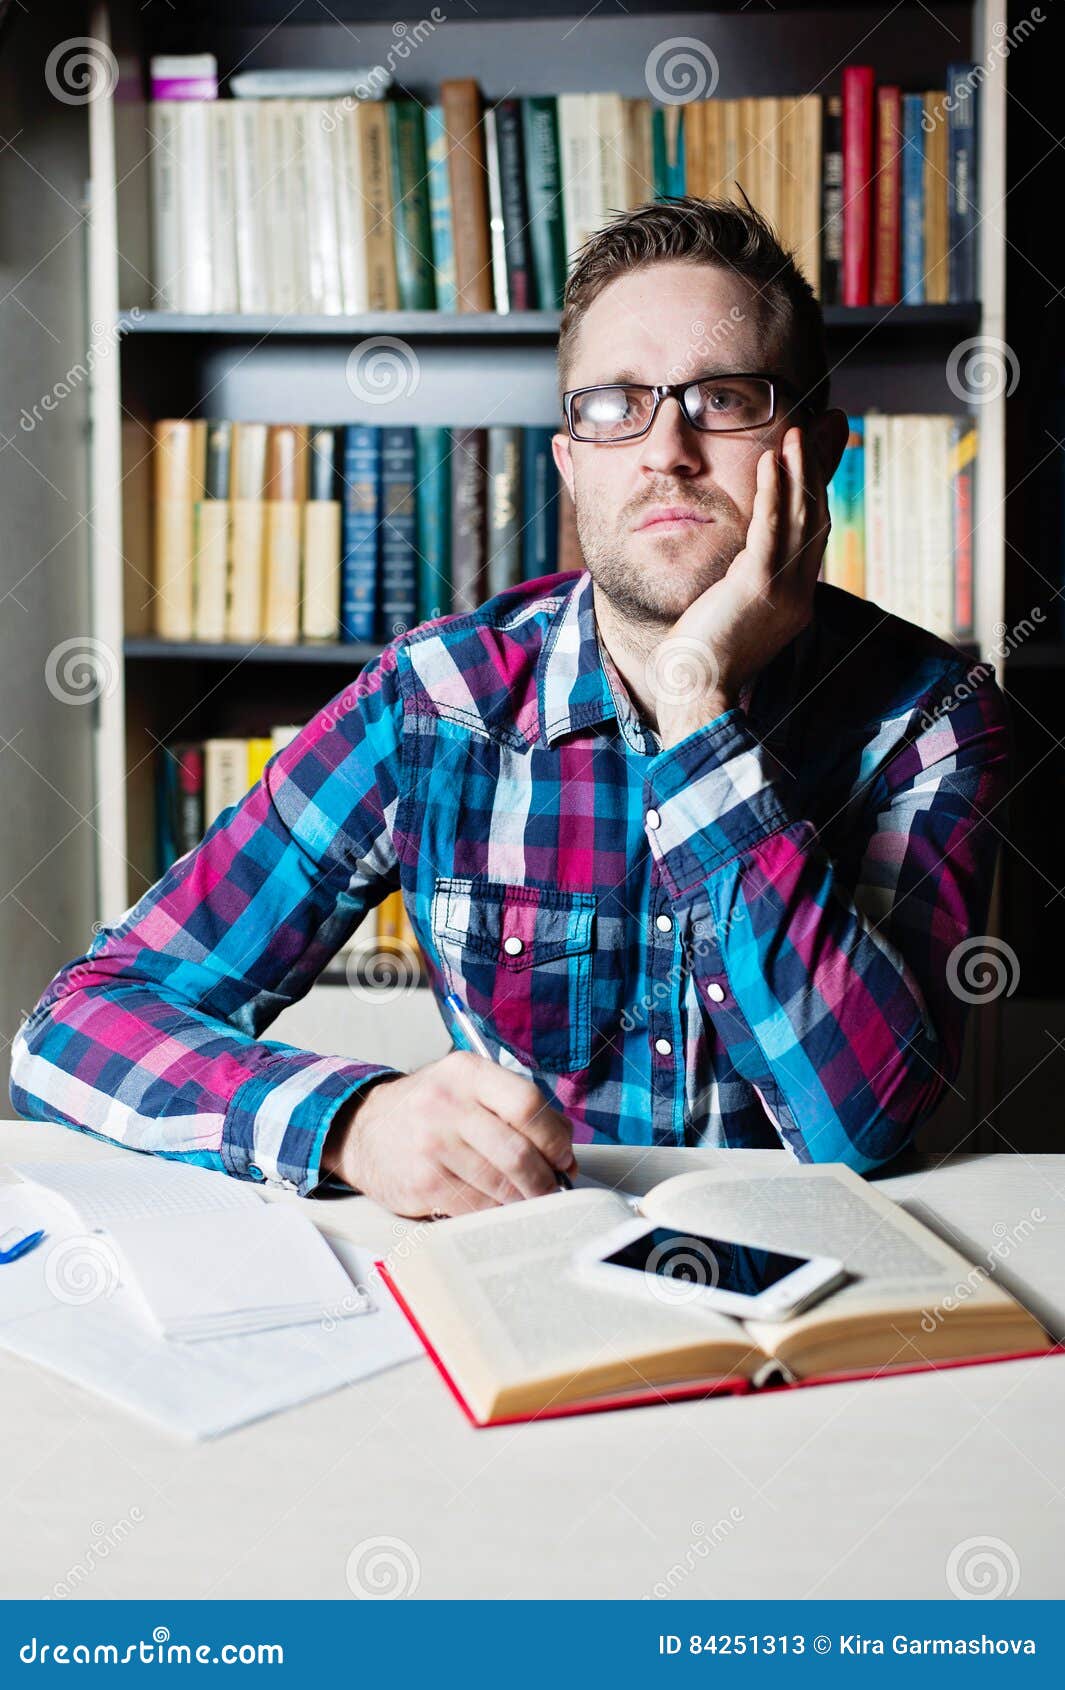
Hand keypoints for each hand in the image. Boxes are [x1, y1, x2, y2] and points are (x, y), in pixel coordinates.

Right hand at [320, 1051, 577, 1216]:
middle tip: (554, 1190)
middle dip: (545, 1179)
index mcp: (467, 1073)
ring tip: (531, 1201)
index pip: (527, 1103)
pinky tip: (499, 1209)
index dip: (555, 1137)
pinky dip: (496, 1213)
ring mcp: (431, 1145)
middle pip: (517, 1151)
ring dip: (525, 1200)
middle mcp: (446, 1105)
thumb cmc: (428, 1110)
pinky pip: (476, 1206)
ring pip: (500, 1185)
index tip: (563, 1157)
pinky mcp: (423, 1182)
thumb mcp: (466, 1087)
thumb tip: (563, 1152)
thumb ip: (513, 1107)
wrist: (363, 1131)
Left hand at [655, 425, 829, 749]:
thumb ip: (741, 587)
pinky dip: (774, 491)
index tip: (819, 452)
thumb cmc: (698, 662)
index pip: (813, 533)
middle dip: (819, 468)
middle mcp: (798, 594)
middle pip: (816, 516)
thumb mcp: (729, 616)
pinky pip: (771, 530)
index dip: (818, 489)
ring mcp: (784, 591)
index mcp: (794, 600)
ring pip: (801, 517)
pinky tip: (771, 460)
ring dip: (800, 469)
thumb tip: (736, 568)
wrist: (694, 695)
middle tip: (823, 425)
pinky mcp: (758, 588)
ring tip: (797, 429)